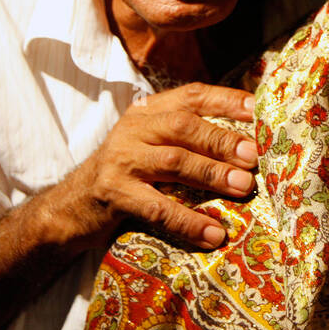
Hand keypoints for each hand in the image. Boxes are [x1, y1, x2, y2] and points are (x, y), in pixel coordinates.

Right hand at [53, 83, 257, 249]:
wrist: (71, 206)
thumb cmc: (126, 175)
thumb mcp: (150, 146)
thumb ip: (186, 138)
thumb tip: (247, 145)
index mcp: (147, 112)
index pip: (190, 96)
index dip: (225, 100)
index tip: (257, 110)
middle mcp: (133, 129)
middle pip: (184, 127)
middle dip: (223, 141)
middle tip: (254, 157)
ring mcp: (121, 160)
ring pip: (174, 161)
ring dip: (212, 174)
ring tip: (244, 187)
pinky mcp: (114, 195)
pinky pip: (158, 208)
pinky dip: (189, 221)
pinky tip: (215, 234)